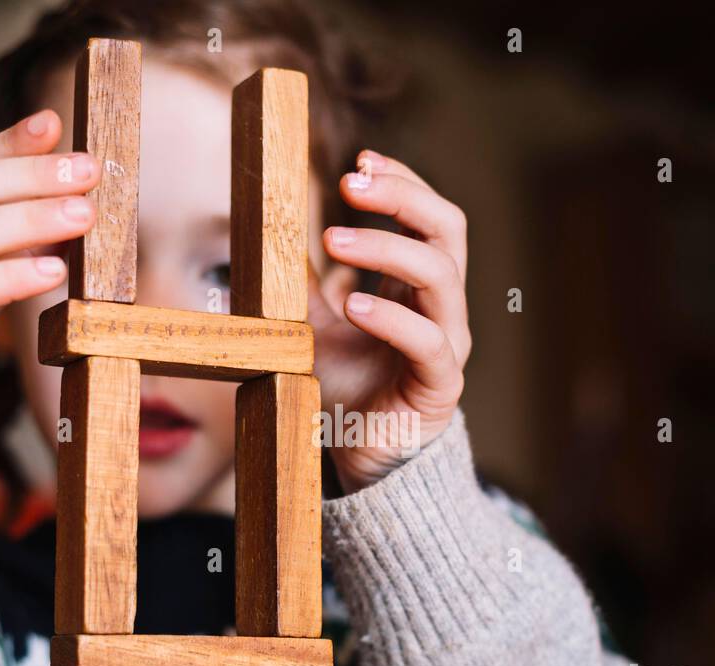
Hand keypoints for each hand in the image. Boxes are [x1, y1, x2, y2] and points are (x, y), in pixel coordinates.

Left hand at [312, 150, 469, 493]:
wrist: (360, 455)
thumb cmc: (344, 385)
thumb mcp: (311, 321)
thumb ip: (301, 279)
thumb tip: (265, 225)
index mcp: (420, 283)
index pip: (430, 215)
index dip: (402, 182)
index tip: (360, 160)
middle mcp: (442, 305)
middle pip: (446, 229)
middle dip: (401, 196)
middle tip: (350, 182)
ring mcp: (448, 342)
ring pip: (440, 275)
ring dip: (385, 248)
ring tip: (332, 240)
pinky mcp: (441, 384)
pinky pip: (428, 341)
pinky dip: (391, 317)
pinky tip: (353, 306)